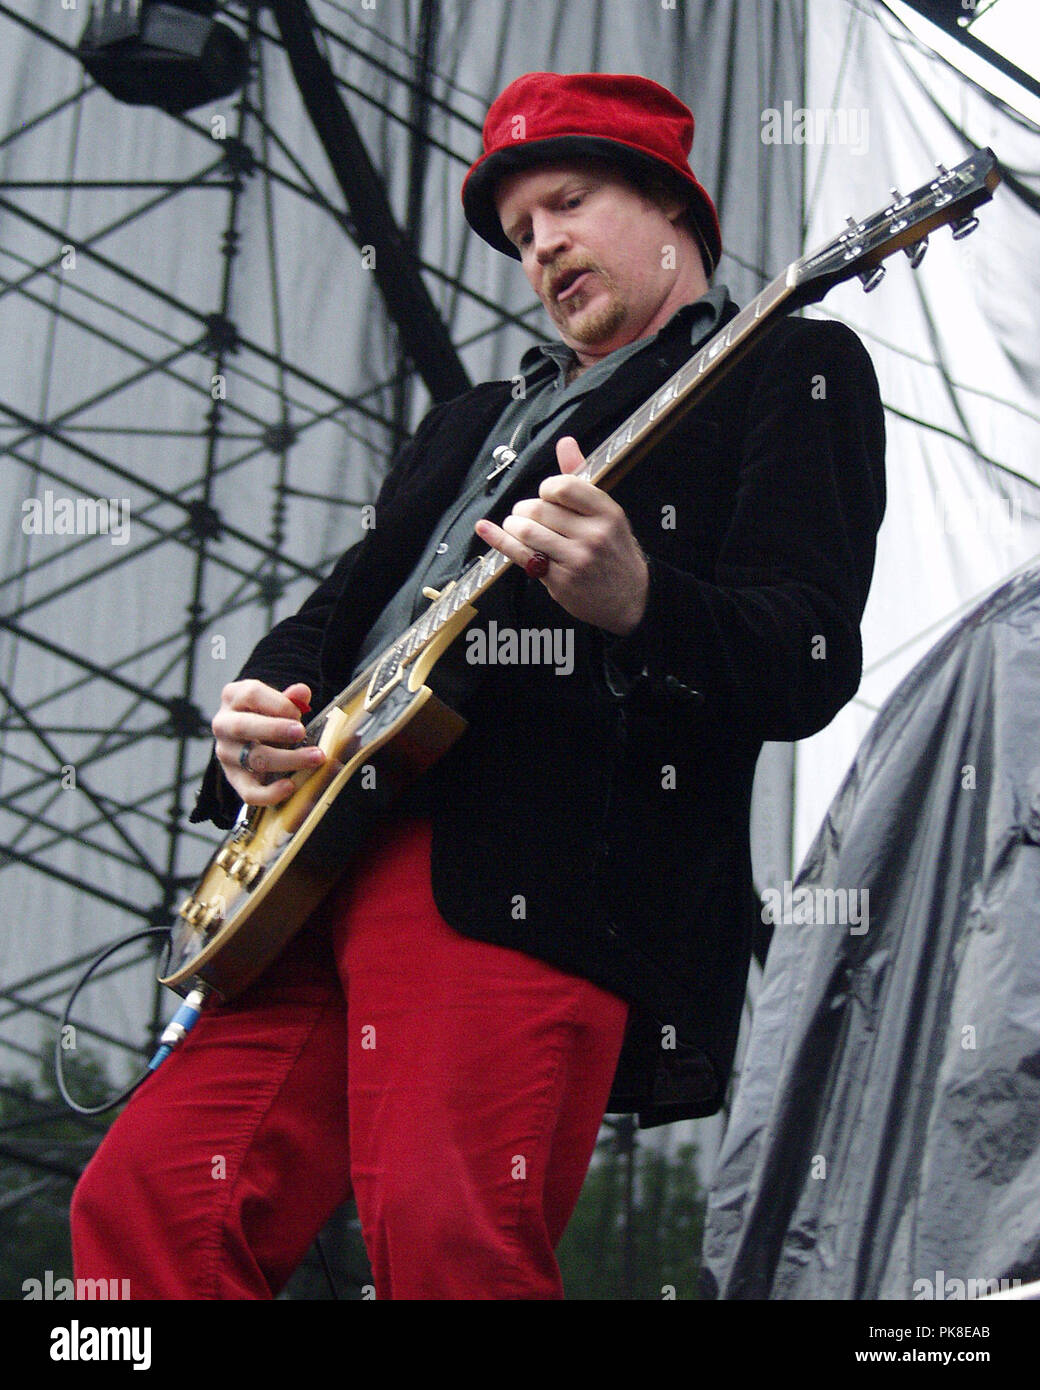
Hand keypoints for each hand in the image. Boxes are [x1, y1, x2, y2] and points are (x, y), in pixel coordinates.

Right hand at [212, 680, 325, 805]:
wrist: (252, 737)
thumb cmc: (266, 715)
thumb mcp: (277, 702)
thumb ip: (290, 699)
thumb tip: (302, 692)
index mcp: (233, 697)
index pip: (250, 695)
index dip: (278, 704)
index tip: (298, 713)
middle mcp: (223, 724)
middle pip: (244, 726)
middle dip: (275, 730)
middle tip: (301, 732)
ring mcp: (226, 753)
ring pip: (253, 758)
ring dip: (287, 759)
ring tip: (314, 757)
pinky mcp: (234, 779)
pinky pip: (248, 791)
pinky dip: (270, 792)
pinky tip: (290, 786)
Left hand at [474, 435, 648, 634]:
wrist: (631, 597)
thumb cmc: (615, 551)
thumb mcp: (607, 512)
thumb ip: (582, 478)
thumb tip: (565, 442)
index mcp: (606, 512)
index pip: (562, 486)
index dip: (546, 488)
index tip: (547, 496)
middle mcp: (593, 535)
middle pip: (538, 509)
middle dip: (524, 509)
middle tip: (526, 515)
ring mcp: (575, 560)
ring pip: (526, 531)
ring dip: (513, 526)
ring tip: (518, 527)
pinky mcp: (560, 581)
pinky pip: (520, 556)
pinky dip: (499, 540)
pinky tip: (486, 529)